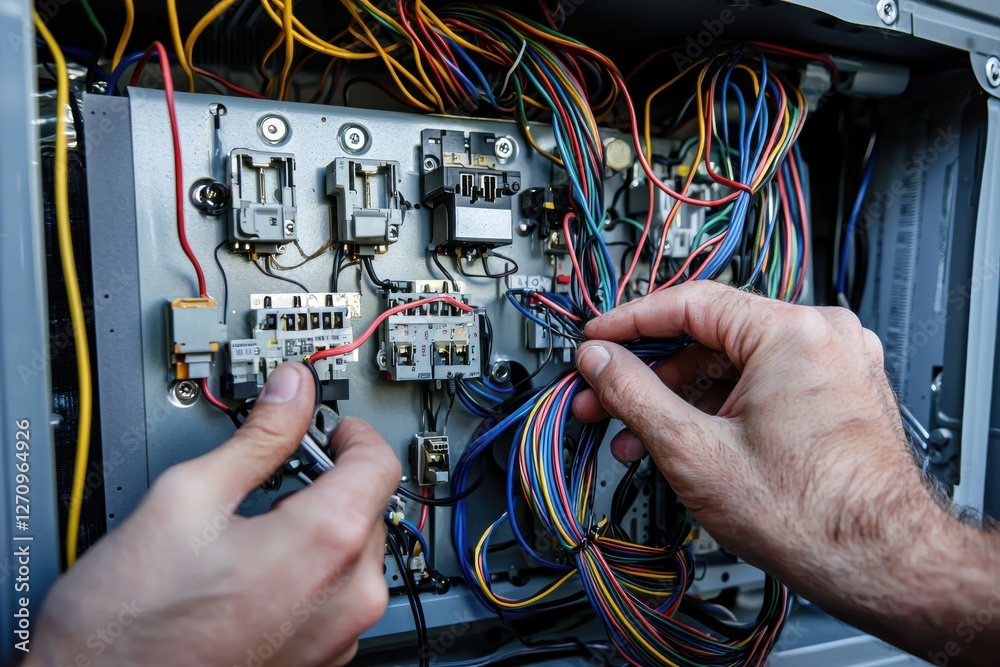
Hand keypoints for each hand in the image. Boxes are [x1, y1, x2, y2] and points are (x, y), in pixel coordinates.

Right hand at [27, 363, 400, 666]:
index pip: (379, 462)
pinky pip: (333, 598)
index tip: (329, 426)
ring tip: (252, 531)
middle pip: (367, 508)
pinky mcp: (318, 662)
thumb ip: (257, 436)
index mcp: (327, 546)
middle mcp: (348, 598)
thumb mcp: (189, 497)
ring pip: (351, 554)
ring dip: (318, 530)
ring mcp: (336, 638)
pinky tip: (254, 574)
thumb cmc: (130, 624)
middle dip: (328, 482)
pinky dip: (308, 575)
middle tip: (276, 474)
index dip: (351, 432)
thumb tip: (290, 392)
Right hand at [572, 281, 999, 663]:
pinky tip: (684, 436)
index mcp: (792, 332)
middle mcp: (822, 333)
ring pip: (733, 361)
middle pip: (709, 334)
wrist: (880, 563)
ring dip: (680, 395)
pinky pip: (762, 379)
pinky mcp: (838, 388)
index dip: (628, 324)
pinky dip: (719, 404)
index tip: (595, 342)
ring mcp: (835, 360)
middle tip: (604, 397)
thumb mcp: (694, 452)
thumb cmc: (812, 516)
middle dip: (649, 372)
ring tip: (637, 433)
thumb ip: (634, 395)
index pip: (689, 303)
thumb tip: (598, 361)